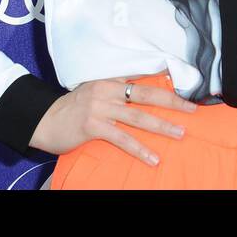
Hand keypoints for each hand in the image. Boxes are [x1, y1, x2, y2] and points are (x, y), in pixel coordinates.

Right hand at [29, 76, 198, 165]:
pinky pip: (122, 139)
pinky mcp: (93, 126)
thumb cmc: (74, 108)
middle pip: (146, 95)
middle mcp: (107, 90)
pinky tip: (152, 158)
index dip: (166, 83)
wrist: (44, 120)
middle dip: (172, 102)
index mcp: (111, 79)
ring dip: (161, 126)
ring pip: (138, 117)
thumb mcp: (96, 91)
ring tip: (180, 134)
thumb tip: (147, 93)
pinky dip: (139, 149)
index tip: (187, 87)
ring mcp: (100, 108)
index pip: (143, 79)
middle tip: (192, 110)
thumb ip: (118, 90)